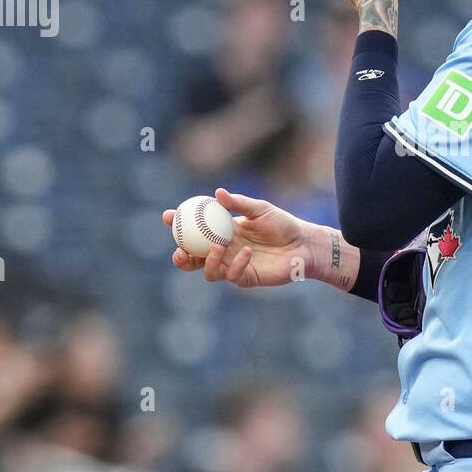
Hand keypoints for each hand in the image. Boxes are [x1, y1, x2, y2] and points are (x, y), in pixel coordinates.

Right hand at [163, 188, 311, 287]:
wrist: (304, 244)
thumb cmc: (283, 224)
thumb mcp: (260, 209)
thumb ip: (239, 203)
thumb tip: (218, 193)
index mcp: (222, 231)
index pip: (193, 230)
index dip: (177, 225)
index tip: (168, 216)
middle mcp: (224, 250)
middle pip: (193, 258)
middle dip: (180, 255)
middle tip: (179, 248)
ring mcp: (233, 265)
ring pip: (208, 271)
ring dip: (208, 261)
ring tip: (217, 246)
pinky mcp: (246, 278)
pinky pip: (233, 275)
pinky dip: (236, 264)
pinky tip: (248, 252)